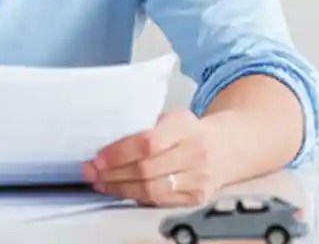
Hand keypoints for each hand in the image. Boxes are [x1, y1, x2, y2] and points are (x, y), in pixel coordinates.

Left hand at [83, 109, 227, 206]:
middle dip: (112, 173)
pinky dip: (137, 197)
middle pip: (146, 169)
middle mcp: (195, 153)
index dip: (119, 152)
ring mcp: (198, 178)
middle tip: (91, 173)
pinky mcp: (196, 197)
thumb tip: (107, 145)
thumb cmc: (190, 131)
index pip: (148, 142)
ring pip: (152, 189)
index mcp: (186, 126)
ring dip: (120, 188)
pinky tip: (122, 192)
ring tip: (101, 184)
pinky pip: (161, 201)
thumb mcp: (172, 117)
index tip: (98, 157)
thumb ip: (145, 128)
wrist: (226, 147)